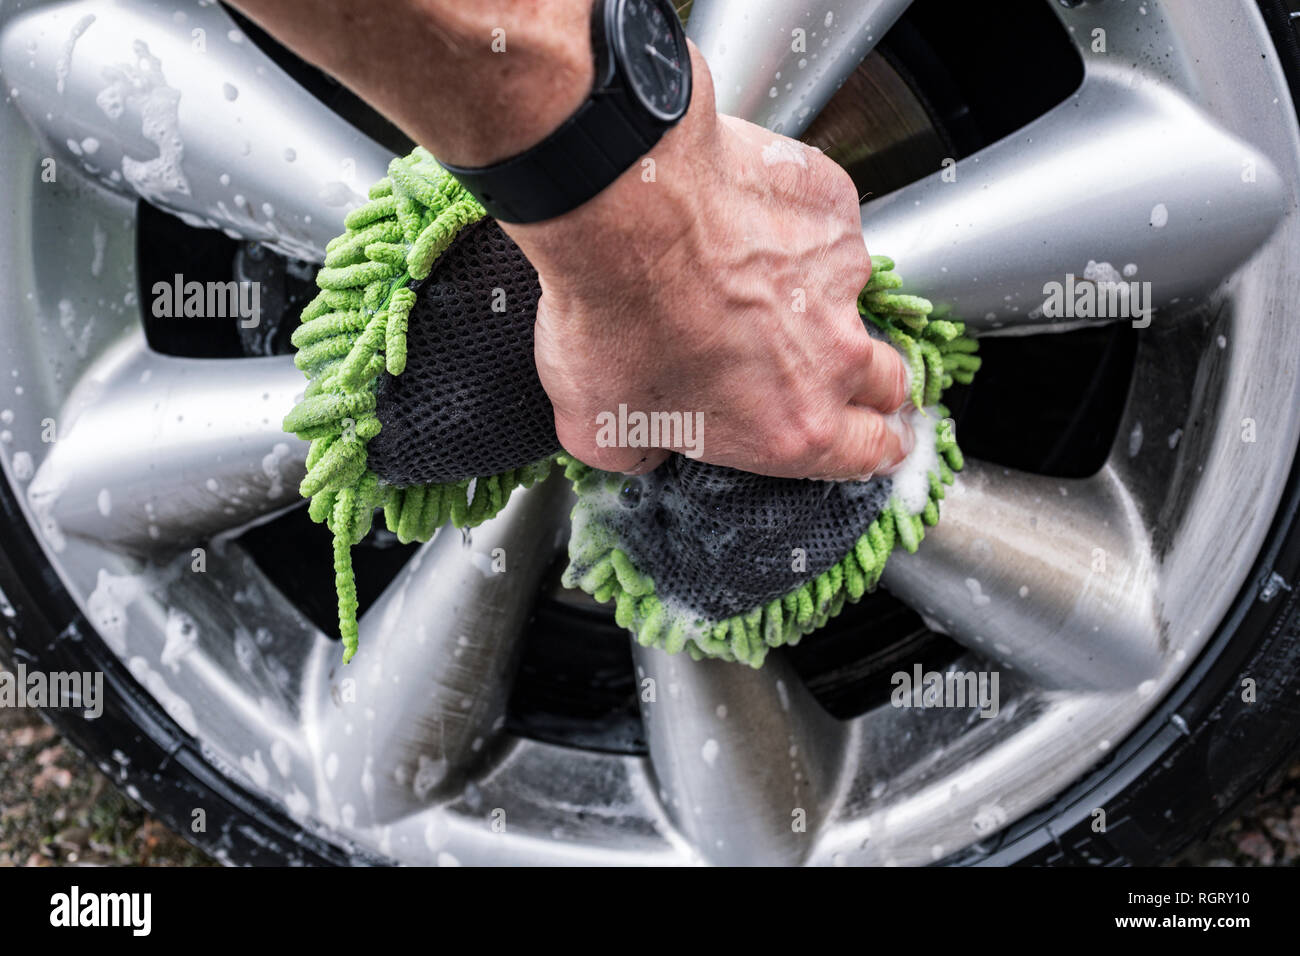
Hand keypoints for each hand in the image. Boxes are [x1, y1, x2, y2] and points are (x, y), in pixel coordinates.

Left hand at [507, 46, 911, 479]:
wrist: (621, 214)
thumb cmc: (614, 319)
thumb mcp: (602, 427)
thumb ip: (643, 452)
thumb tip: (643, 449)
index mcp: (794, 428)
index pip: (871, 452)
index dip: (875, 447)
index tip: (874, 438)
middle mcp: (836, 358)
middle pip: (888, 380)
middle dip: (865, 381)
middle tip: (818, 364)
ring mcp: (843, 277)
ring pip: (850, 298)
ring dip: (815, 297)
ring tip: (750, 279)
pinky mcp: (833, 210)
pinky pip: (825, 227)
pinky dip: (792, 229)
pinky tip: (740, 221)